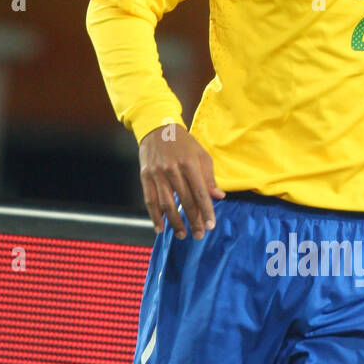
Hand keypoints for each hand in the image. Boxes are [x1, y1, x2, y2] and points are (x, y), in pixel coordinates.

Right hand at [138, 123, 224, 238]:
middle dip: (193, 220)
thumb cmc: (183, 144)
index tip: (210, 226)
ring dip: (175, 222)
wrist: (157, 128)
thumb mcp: (201, 155)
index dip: (206, 211)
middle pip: (184, 201)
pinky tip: (160, 228)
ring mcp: (157, 174)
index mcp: (189, 163)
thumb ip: (209, 177)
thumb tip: (219, 196)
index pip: (200, 192)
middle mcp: (172, 169)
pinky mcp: (145, 176)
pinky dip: (155, 216)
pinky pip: (150, 200)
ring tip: (182, 235)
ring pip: (166, 204)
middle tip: (199, 235)